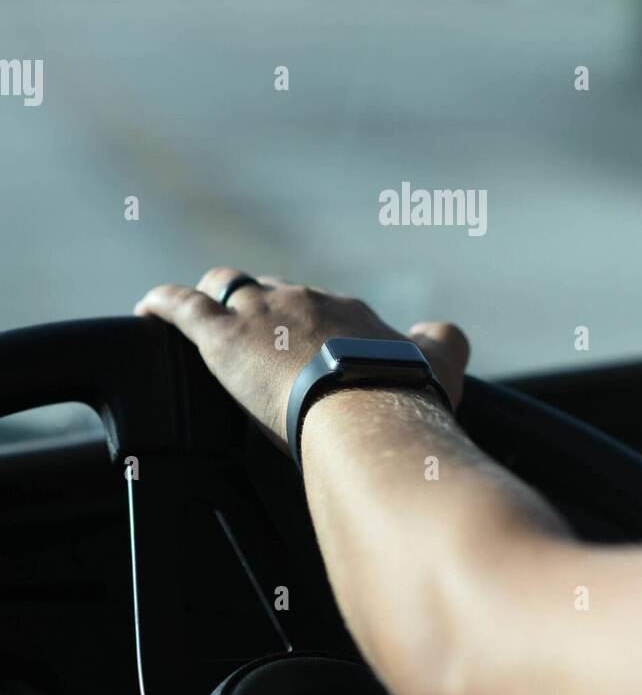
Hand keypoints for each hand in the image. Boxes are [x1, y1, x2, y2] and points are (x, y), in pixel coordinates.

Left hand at [134, 266, 468, 447]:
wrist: (369, 408)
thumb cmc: (404, 394)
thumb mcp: (440, 363)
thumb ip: (443, 343)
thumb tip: (443, 332)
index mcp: (347, 311)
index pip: (319, 306)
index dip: (309, 323)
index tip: (306, 347)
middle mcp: (303, 300)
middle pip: (271, 289)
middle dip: (261, 306)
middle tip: (255, 338)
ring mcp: (261, 313)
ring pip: (228, 286)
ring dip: (214, 296)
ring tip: (201, 312)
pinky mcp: (222, 337)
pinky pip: (182, 307)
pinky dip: (162, 303)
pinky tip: (147, 307)